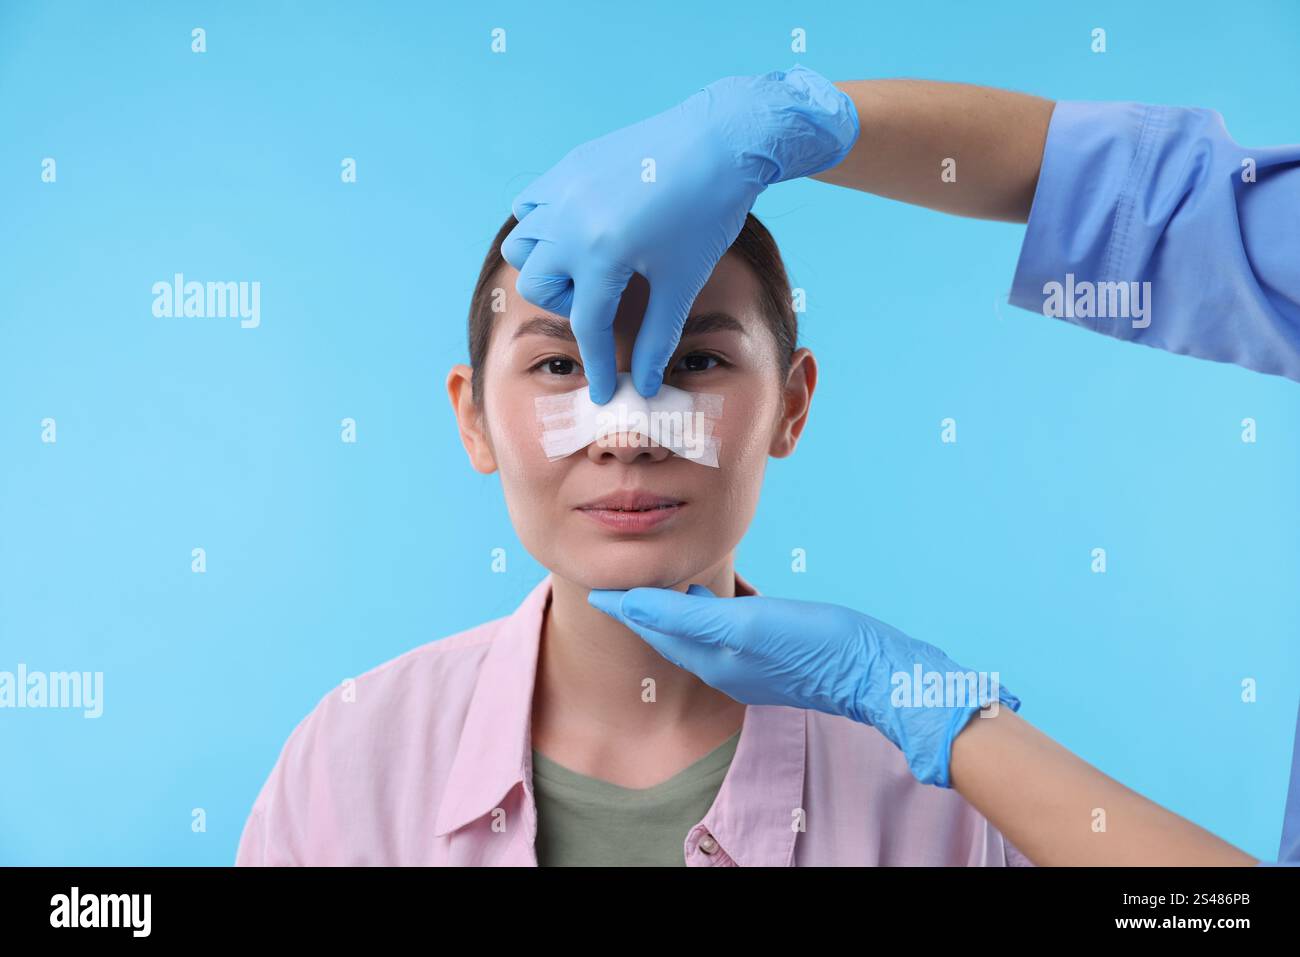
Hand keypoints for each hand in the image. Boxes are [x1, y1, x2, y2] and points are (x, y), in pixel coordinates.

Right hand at [502, 64, 857, 403]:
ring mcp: (564, 189)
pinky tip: (576, 232)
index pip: (586, 325)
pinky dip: (541, 225)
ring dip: (545, 265)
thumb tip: (646, 385)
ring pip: (522, 243)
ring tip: (585, 267)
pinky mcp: (569, 167)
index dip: (597, 365)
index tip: (604, 392)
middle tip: (602, 302)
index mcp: (601, 253)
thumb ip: (657, 336)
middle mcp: (571, 220)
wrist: (720, 142)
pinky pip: (530, 204)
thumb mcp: (683, 281)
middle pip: (539, 285)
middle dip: (567, 305)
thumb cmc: (708, 213)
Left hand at [588, 584, 1019, 787]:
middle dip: (645, 610)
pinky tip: (715, 596)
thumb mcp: (746, 625)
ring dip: (676, 610)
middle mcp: (727, 668)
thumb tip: (631, 603)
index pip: (655, 630)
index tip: (596, 587)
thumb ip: (687, 615)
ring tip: (660, 582)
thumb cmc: (814, 645)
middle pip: (672, 634)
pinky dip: (708, 613)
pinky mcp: (777, 657)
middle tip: (619, 580)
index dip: (626, 607)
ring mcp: (753, 665)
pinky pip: (726, 633)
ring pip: (698, 634)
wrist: (877, 671)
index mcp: (713, 661)